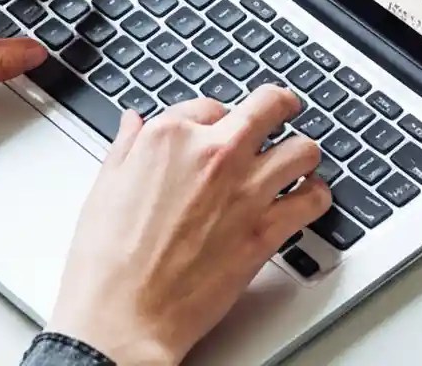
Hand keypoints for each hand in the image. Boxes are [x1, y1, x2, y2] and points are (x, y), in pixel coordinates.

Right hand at [47, 87, 331, 364]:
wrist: (125, 316)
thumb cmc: (108, 261)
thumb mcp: (105, 188)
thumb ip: (127, 147)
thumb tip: (135, 124)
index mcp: (169, 138)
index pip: (211, 106)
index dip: (217, 119)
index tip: (219, 130)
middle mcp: (214, 155)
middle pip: (269, 106)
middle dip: (279, 106)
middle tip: (283, 111)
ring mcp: (246, 190)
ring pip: (303, 149)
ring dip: (302, 154)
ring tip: (297, 163)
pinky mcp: (267, 230)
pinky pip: (314, 200)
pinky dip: (316, 198)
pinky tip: (308, 200)